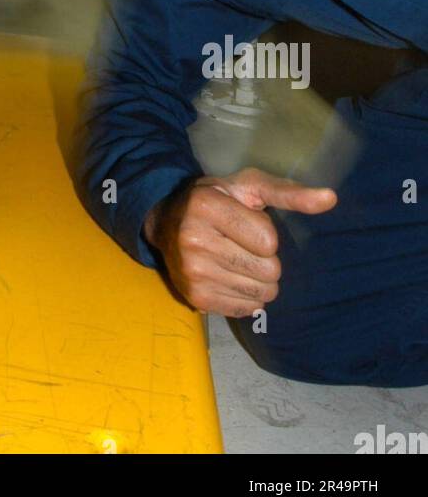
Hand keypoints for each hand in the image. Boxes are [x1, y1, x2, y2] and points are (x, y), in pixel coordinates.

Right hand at [144, 167, 336, 316]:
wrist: (166, 223)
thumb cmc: (216, 200)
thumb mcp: (247, 187)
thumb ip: (288, 193)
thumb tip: (330, 198)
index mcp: (206, 206)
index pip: (269, 241)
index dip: (265, 233)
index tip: (245, 223)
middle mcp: (194, 241)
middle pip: (269, 271)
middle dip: (265, 259)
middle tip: (243, 245)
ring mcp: (193, 273)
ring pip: (262, 293)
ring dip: (258, 279)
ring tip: (237, 260)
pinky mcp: (196, 299)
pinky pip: (248, 309)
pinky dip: (246, 295)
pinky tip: (228, 276)